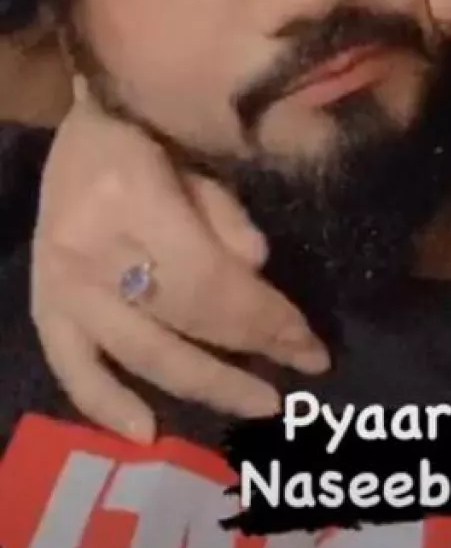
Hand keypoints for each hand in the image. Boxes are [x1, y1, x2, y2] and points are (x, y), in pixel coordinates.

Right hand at [31, 81, 328, 439]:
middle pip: (182, 319)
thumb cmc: (150, 123)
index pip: (209, 281)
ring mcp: (60, 283)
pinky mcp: (43, 303)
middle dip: (252, 347)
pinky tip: (146, 433)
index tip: (310, 340)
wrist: (84, 115)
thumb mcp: (195, 147)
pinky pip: (72, 367)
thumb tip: (257, 268)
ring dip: (206, 384)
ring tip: (259, 403)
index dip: (264, 316)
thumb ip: (223, 211)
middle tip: (305, 369)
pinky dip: (106, 404)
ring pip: (140, 352)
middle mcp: (90, 249)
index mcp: (130, 198)